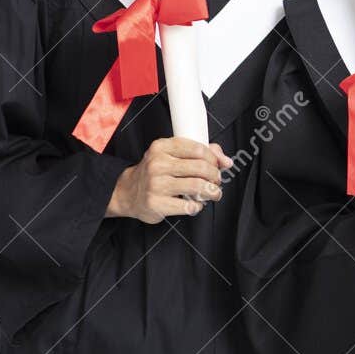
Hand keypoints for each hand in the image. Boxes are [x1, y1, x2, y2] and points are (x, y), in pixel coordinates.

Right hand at [107, 138, 231, 223]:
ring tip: (213, 193)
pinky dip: (198, 206)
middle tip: (216, 181)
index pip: (198, 149)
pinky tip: (195, 203)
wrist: (128, 192)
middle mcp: (157, 164)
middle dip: (215, 176)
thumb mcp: (172, 155)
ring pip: (197, 186)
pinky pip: (188, 206)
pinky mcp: (156, 204)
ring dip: (212, 191)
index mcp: (162, 147)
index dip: (214, 158)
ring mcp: (156, 184)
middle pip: (201, 168)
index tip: (218, 165)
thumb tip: (226, 162)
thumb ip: (200, 153)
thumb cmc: (156, 172)